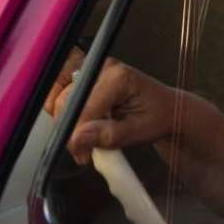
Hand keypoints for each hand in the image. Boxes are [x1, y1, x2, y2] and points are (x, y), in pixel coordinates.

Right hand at [44, 49, 177, 164]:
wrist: (165, 109)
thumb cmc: (158, 116)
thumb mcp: (139, 131)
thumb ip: (109, 135)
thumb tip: (79, 138)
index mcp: (119, 77)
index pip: (84, 107)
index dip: (77, 135)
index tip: (82, 154)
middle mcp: (103, 68)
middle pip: (65, 101)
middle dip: (70, 130)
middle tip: (84, 151)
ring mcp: (92, 71)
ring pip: (58, 98)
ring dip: (66, 122)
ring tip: (86, 137)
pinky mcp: (84, 78)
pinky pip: (60, 96)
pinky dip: (66, 115)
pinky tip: (83, 124)